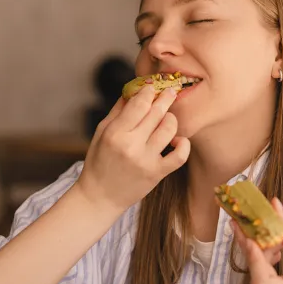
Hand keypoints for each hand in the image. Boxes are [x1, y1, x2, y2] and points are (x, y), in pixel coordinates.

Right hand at [76, 85, 189, 214]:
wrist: (100, 197)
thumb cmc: (99, 162)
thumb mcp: (101, 133)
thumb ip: (118, 111)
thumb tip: (134, 90)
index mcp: (115, 133)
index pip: (139, 104)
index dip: (149, 91)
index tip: (153, 86)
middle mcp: (131, 145)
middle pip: (156, 113)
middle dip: (165, 98)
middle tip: (170, 90)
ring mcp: (146, 160)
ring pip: (169, 129)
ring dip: (171, 119)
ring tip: (167, 119)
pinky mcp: (157, 173)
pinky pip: (180, 155)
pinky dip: (183, 145)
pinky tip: (178, 140)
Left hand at [233, 198, 282, 283]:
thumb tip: (273, 205)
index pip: (264, 283)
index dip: (254, 260)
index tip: (250, 237)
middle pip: (257, 279)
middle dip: (255, 250)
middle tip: (252, 226)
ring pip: (257, 279)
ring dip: (261, 256)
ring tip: (277, 239)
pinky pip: (262, 283)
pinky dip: (264, 264)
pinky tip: (276, 250)